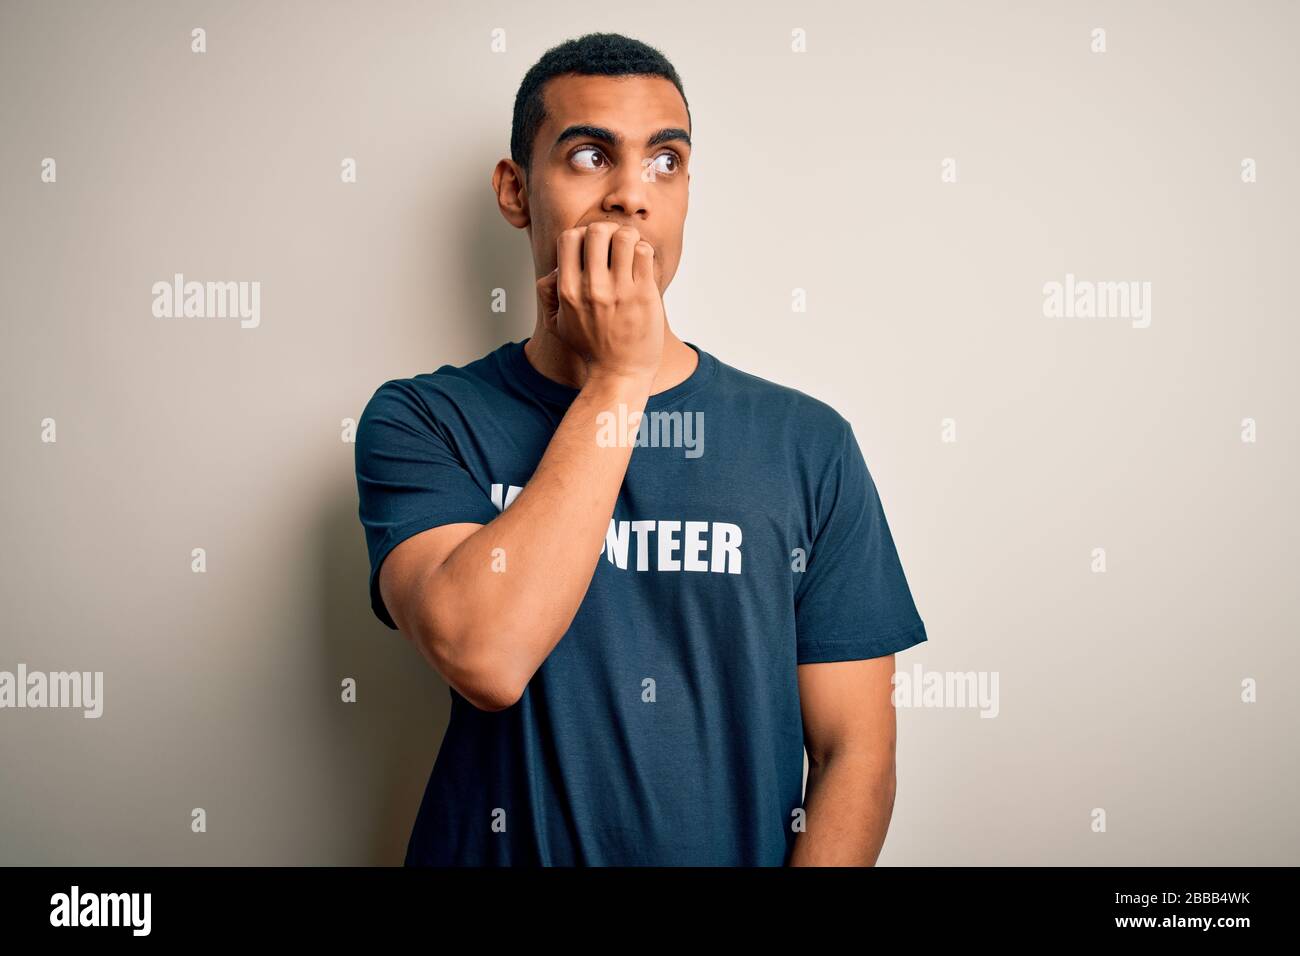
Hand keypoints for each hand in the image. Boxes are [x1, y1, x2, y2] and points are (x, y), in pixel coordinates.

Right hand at [536, 222, 664, 382]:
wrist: (620, 372)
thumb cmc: (592, 347)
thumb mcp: (557, 323)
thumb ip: (547, 293)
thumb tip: (555, 269)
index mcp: (568, 291)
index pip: (570, 238)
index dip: (582, 234)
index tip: (593, 247)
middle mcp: (592, 289)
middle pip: (597, 231)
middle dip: (606, 230)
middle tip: (614, 243)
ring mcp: (619, 291)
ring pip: (624, 236)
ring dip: (628, 237)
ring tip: (631, 250)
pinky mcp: (644, 294)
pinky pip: (644, 253)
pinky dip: (644, 250)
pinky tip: (642, 263)